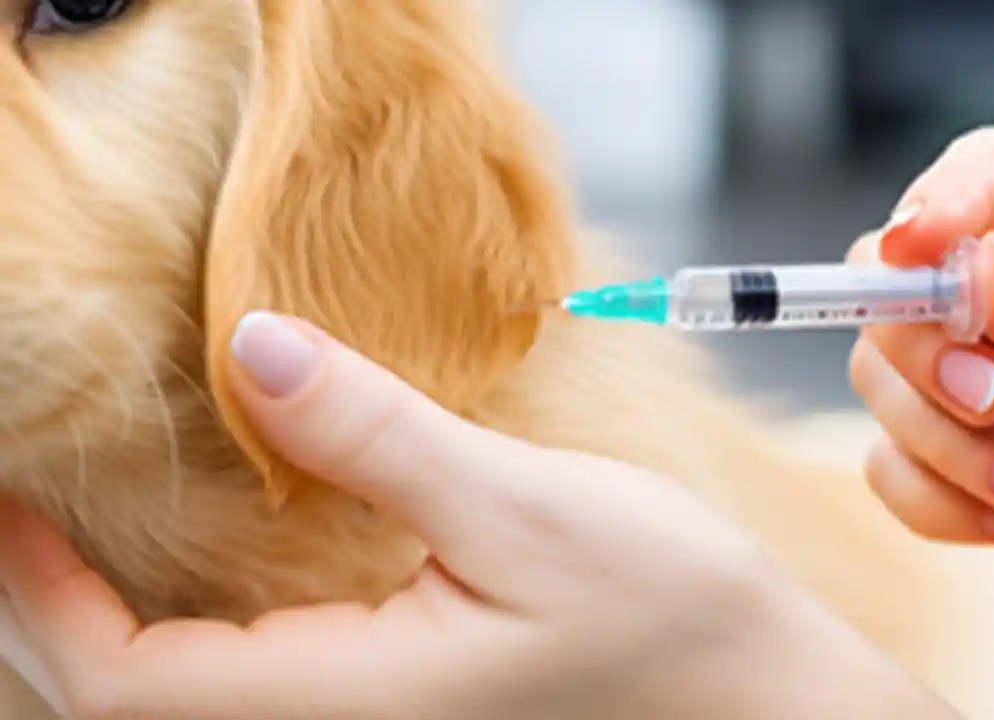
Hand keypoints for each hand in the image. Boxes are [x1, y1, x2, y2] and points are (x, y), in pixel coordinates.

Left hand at [0, 312, 950, 719]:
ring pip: (195, 699)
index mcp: (343, 706)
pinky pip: (258, 688)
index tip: (14, 485)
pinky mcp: (402, 716)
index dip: (35, 588)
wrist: (763, 704)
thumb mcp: (522, 509)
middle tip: (39, 495)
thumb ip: (378, 439)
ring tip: (98, 524)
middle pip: (133, 703)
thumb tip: (256, 350)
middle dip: (57, 607)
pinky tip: (220, 562)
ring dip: (120, 619)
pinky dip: (202, 627)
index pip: (119, 680)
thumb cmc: (671, 622)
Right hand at [849, 127, 993, 609]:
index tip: (915, 252)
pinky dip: (932, 499)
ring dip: (941, 444)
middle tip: (992, 402)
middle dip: (923, 346)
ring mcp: (992, 377)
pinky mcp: (970, 456)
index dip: (944, 198)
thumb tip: (981, 272)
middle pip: (901, 278)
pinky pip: (894, 464)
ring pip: (884, 377)